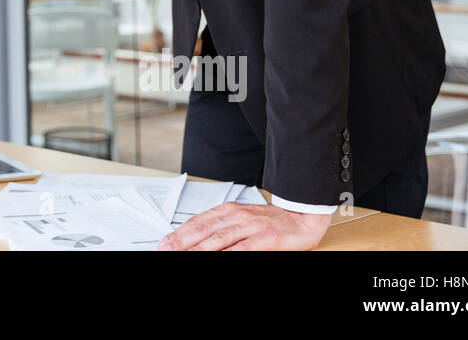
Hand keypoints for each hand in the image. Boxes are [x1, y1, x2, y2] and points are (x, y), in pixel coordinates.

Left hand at [157, 202, 331, 250]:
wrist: (302, 217)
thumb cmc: (270, 222)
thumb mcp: (241, 220)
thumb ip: (222, 227)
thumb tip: (199, 240)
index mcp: (228, 210)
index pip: (198, 222)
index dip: (179, 233)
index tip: (165, 243)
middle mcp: (236, 215)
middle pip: (203, 230)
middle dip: (182, 242)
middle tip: (166, 250)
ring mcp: (250, 226)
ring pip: (219, 239)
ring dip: (199, 249)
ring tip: (184, 255)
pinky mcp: (265, 237)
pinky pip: (242, 248)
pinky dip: (228, 253)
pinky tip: (217, 257)